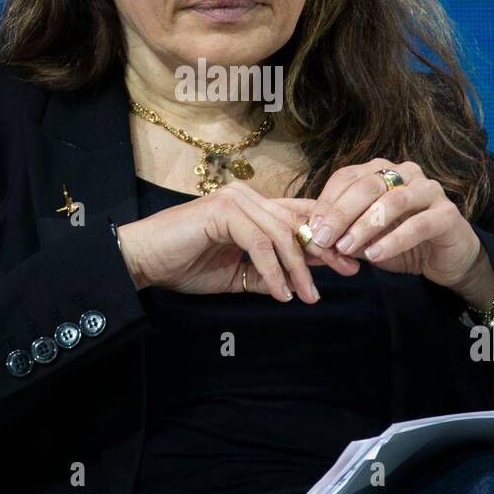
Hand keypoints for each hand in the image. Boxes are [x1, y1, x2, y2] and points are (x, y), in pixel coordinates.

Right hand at [116, 181, 360, 303]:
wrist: (144, 261)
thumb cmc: (184, 264)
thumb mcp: (237, 274)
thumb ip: (267, 273)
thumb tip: (298, 283)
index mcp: (253, 207)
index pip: (299, 216)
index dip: (326, 237)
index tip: (348, 263)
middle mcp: (248, 197)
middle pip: (298, 221)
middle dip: (325, 248)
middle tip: (349, 271)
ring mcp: (235, 200)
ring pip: (281, 234)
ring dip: (299, 268)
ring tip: (308, 295)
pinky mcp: (223, 211)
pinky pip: (259, 244)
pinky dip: (272, 270)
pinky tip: (280, 292)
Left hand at [304, 158, 485, 295]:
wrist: (445, 260)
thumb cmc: (401, 243)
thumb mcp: (365, 239)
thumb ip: (342, 235)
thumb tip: (312, 238)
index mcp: (382, 171)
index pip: (347, 176)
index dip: (327, 200)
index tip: (311, 226)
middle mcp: (406, 173)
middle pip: (367, 185)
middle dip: (341, 213)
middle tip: (323, 239)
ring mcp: (429, 190)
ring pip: (392, 201)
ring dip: (364, 226)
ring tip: (345, 248)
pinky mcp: (447, 214)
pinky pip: (418, 224)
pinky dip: (393, 240)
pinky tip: (374, 256)